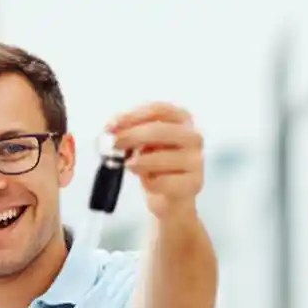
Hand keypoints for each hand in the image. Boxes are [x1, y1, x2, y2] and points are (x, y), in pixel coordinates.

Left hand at [107, 102, 203, 221]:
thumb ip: (129, 133)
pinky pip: (163, 181)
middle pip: (160, 130)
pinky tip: (149, 182)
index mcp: (181, 119)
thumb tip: (111, 130)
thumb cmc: (154, 165)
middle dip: (131, 136)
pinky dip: (149, 183)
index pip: (158, 109)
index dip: (132, 116)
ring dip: (138, 162)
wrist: (169, 198)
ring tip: (130, 165)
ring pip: (161, 158)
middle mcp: (193, 136)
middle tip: (114, 144)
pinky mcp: (193, 183)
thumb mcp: (142, 143)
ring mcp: (196, 160)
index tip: (111, 126)